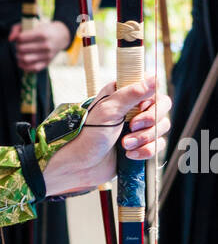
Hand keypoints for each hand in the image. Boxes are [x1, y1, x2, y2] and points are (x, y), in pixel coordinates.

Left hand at [8, 19, 70, 71]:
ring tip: (20, 53)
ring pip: (25, 59)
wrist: (61, 35)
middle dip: (17, 47)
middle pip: (22, 49)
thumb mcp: (32, 24)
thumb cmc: (44, 28)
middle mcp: (46, 45)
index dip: (17, 38)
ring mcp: (47, 55)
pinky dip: (23, 66)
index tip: (20, 38)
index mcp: (42, 33)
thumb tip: (10, 39)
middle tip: (20, 45)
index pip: (21, 38)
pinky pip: (32, 68)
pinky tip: (22, 61)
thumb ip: (17, 29)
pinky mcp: (47, 63)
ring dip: (19, 56)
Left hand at [44, 76, 169, 196]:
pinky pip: (157, 145)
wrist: (80, 164)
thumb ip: (132, 93)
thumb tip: (155, 78)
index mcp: (124, 93)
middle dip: (149, 120)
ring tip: (124, 144)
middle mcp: (133, 107)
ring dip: (144, 138)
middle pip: (163, 107)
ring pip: (162, 127)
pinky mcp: (141, 145)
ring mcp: (139, 127)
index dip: (151, 99)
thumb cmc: (88, 134)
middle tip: (131, 127)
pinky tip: (129, 155)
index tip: (139, 108)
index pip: (153, 86)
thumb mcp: (109, 110)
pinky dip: (146, 151)